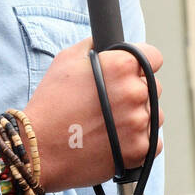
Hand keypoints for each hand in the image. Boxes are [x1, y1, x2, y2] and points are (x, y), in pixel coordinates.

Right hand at [23, 35, 163, 192]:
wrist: (40, 150)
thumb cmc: (51, 103)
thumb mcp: (66, 60)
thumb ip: (94, 46)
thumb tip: (109, 44)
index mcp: (121, 65)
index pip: (154, 56)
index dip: (141, 64)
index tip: (131, 73)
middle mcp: (135, 92)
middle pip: (153, 88)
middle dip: (135, 92)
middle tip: (109, 103)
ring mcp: (139, 123)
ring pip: (153, 115)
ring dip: (137, 118)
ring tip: (107, 125)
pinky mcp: (140, 150)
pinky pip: (151, 142)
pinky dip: (136, 142)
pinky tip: (113, 141)